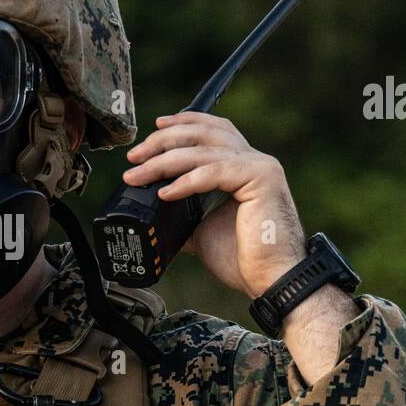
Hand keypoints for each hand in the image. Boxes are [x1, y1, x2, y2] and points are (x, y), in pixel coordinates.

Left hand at [123, 111, 305, 297]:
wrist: (270, 281)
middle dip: (165, 140)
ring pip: (205, 150)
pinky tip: (166, 192)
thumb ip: (183, 214)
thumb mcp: (202, 230)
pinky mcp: (262, 179)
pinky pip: (215, 171)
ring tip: (138, 174)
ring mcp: (260, 167)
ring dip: (165, 160)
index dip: (183, 123)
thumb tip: (154, 213)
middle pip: (205, 133)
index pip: (214, 130)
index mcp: (244, 167)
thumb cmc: (244, 259)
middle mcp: (255, 161)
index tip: (154, 129)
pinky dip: (187, 181)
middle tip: (135, 155)